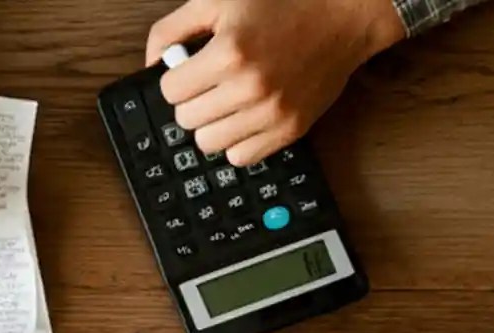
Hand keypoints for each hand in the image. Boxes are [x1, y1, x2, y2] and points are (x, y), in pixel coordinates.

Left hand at [146, 0, 405, 165]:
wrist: (341, 14)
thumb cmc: (280, 3)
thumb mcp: (217, 0)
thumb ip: (172, 30)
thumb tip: (151, 65)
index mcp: (228, 53)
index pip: (170, 91)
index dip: (176, 78)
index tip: (190, 69)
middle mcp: (249, 87)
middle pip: (186, 119)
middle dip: (192, 100)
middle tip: (210, 83)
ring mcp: (272, 112)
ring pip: (208, 143)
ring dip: (211, 123)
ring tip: (227, 101)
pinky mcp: (290, 129)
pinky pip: (241, 156)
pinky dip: (236, 141)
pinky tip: (245, 116)